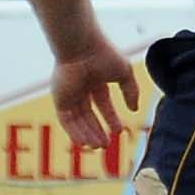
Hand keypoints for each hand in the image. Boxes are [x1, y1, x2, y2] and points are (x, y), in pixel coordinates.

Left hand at [49, 34, 144, 156]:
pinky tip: (84, 142)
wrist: (82, 47)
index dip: (111, 118)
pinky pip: (67, 121)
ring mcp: (69, 95)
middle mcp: (81, 89)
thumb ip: (131, 91)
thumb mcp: (124, 74)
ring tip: (97, 147)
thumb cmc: (103, 54)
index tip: (119, 131)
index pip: (103, 104)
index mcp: (96, 80)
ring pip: (78, 121)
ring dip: (87, 134)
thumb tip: (135, 109)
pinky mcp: (60, 100)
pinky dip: (75, 132)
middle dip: (97, 130)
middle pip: (89, 116)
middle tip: (105, 145)